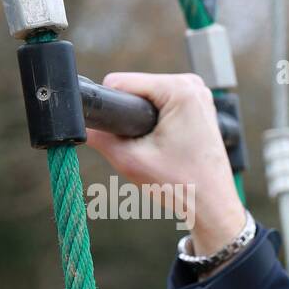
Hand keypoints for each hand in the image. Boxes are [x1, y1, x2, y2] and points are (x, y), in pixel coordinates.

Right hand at [86, 72, 245, 254]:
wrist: (213, 206)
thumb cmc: (182, 185)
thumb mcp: (129, 160)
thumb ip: (98, 137)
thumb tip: (74, 125)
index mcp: (179, 89)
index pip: (120, 82)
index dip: (110, 109)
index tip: (120, 135)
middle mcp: (192, 84)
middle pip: (135, 90)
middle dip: (129, 117)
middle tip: (144, 148)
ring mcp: (198, 95)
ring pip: (146, 98)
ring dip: (141, 121)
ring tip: (156, 149)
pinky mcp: (198, 107)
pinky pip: (162, 105)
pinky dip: (155, 122)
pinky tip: (165, 144)